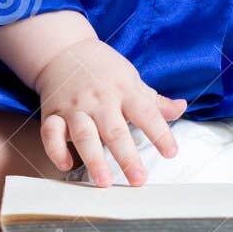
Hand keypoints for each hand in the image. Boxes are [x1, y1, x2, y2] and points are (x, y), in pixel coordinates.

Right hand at [35, 38, 186, 186]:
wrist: (64, 50)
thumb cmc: (103, 69)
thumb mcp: (132, 79)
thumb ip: (155, 101)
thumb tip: (181, 108)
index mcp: (124, 90)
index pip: (146, 113)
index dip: (160, 133)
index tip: (171, 153)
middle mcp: (100, 100)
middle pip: (115, 130)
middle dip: (127, 157)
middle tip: (138, 179)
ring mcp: (75, 107)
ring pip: (83, 135)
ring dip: (93, 159)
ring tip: (104, 181)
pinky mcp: (53, 113)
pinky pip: (51, 133)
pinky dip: (56, 150)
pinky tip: (66, 165)